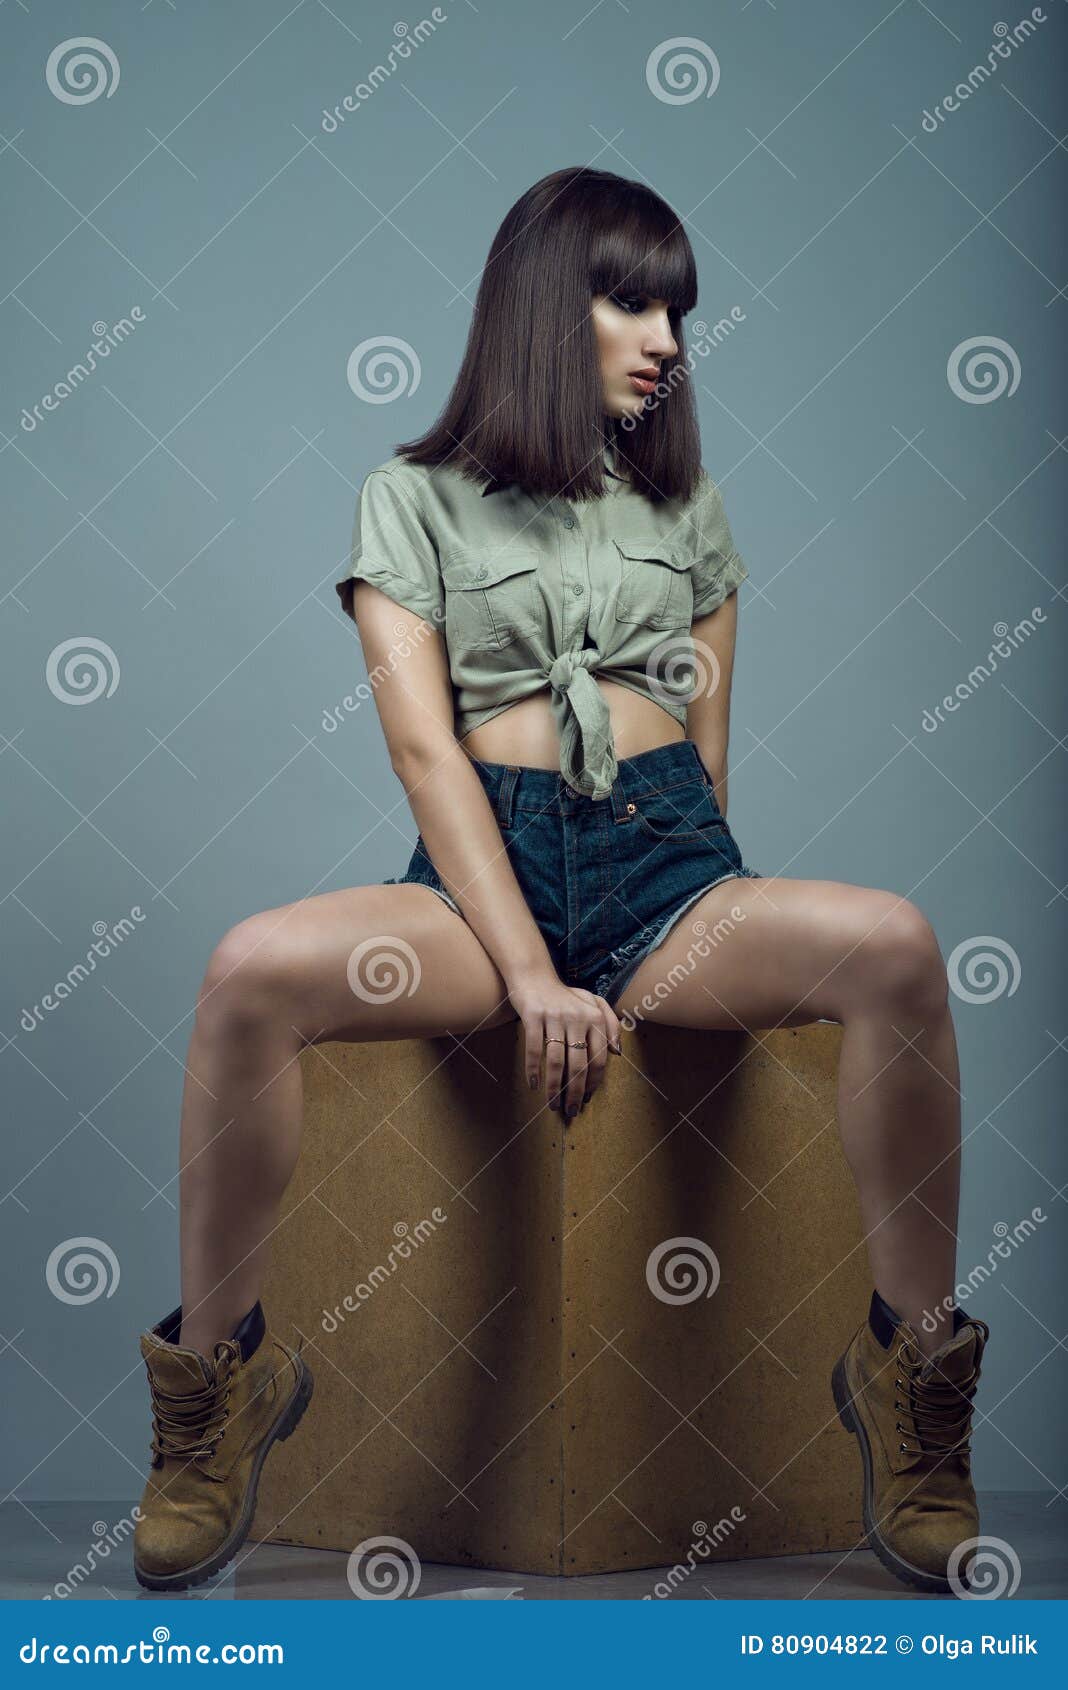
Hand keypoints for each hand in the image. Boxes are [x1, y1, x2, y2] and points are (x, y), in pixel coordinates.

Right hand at [507, 971, 622, 1119]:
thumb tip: (618, 1053)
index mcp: (595, 1017)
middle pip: (579, 1064)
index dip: (594, 1082)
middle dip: (576, 1092)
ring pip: (556, 1061)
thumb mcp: (593, 1004)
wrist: (535, 977)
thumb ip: (610, 1025)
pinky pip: (534, 1049)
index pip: (599, 1058)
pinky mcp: (533, 1016)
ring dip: (555, 1087)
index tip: (587, 1098)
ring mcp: (554, 1017)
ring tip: (553, 1104)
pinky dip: (534, 1069)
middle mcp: (577, 1017)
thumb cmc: (565, 996)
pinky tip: (534, 1084)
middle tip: (571, 1111)